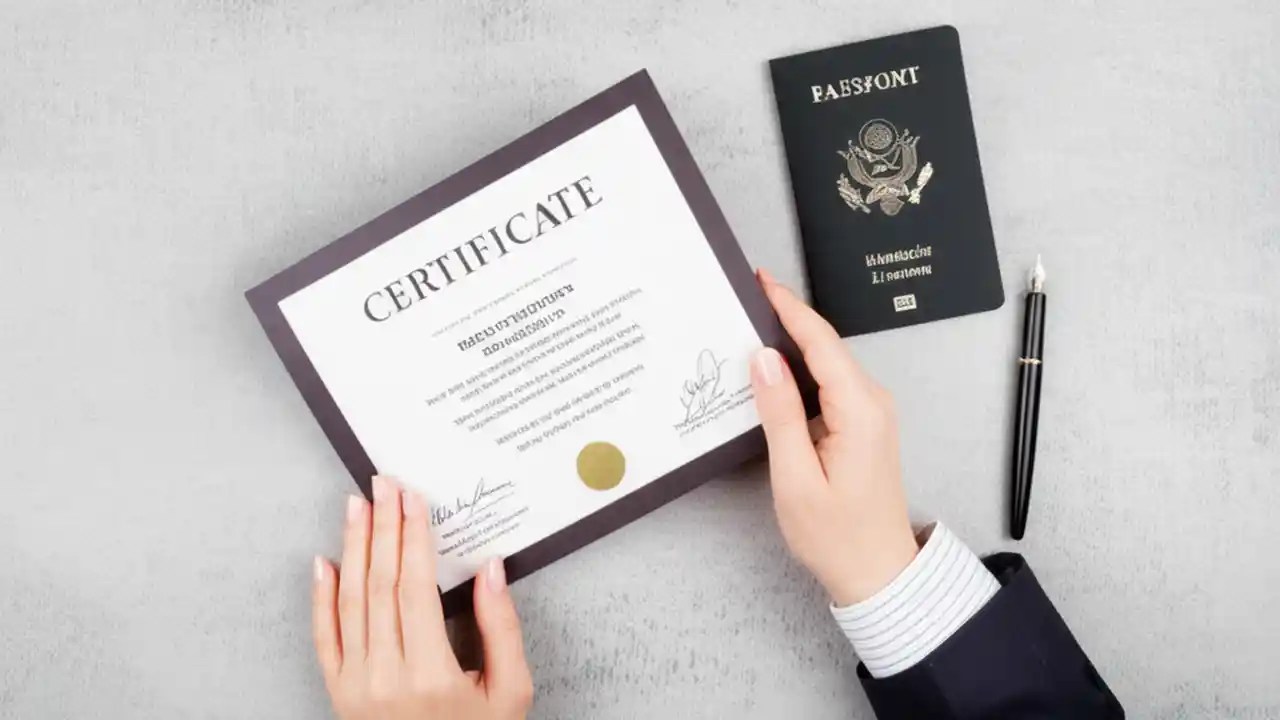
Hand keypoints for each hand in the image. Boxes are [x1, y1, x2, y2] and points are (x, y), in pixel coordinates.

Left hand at [312, 476, 533, 719]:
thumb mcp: (511, 692)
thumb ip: (502, 629)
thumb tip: (491, 569)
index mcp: (431, 675)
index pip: (415, 587)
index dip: (413, 536)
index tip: (412, 498)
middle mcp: (385, 678)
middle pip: (379, 585)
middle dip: (383, 528)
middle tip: (384, 485)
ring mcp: (356, 688)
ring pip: (350, 602)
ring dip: (353, 548)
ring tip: (356, 507)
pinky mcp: (339, 695)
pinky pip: (324, 637)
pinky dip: (321, 596)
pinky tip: (325, 561)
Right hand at [749, 269, 918, 606]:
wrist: (879, 574)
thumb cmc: (836, 535)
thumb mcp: (796, 477)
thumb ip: (780, 413)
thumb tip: (764, 358)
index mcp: (859, 409)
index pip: (821, 342)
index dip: (788, 307)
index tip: (759, 280)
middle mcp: (872, 402)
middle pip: (824, 346)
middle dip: (784, 319)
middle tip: (741, 301)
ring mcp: (870, 413)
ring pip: (825, 364)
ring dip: (789, 347)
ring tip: (746, 329)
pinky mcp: (862, 426)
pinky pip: (829, 385)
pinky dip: (799, 373)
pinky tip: (769, 375)